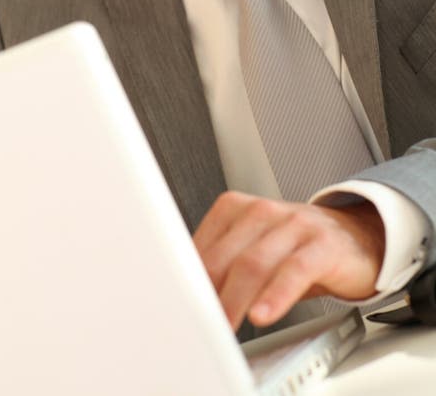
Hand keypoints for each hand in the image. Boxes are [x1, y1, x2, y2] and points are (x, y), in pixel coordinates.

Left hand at [193, 191, 384, 329]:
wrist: (357, 236)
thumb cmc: (297, 247)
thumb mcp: (257, 249)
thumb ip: (225, 266)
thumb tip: (190, 297)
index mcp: (239, 208)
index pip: (203, 245)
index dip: (189, 280)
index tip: (179, 306)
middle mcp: (264, 212)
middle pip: (225, 257)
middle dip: (208, 295)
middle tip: (199, 324)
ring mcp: (295, 225)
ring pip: (255, 263)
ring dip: (235, 300)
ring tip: (225, 326)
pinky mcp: (323, 245)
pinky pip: (295, 271)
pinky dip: (276, 295)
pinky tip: (263, 315)